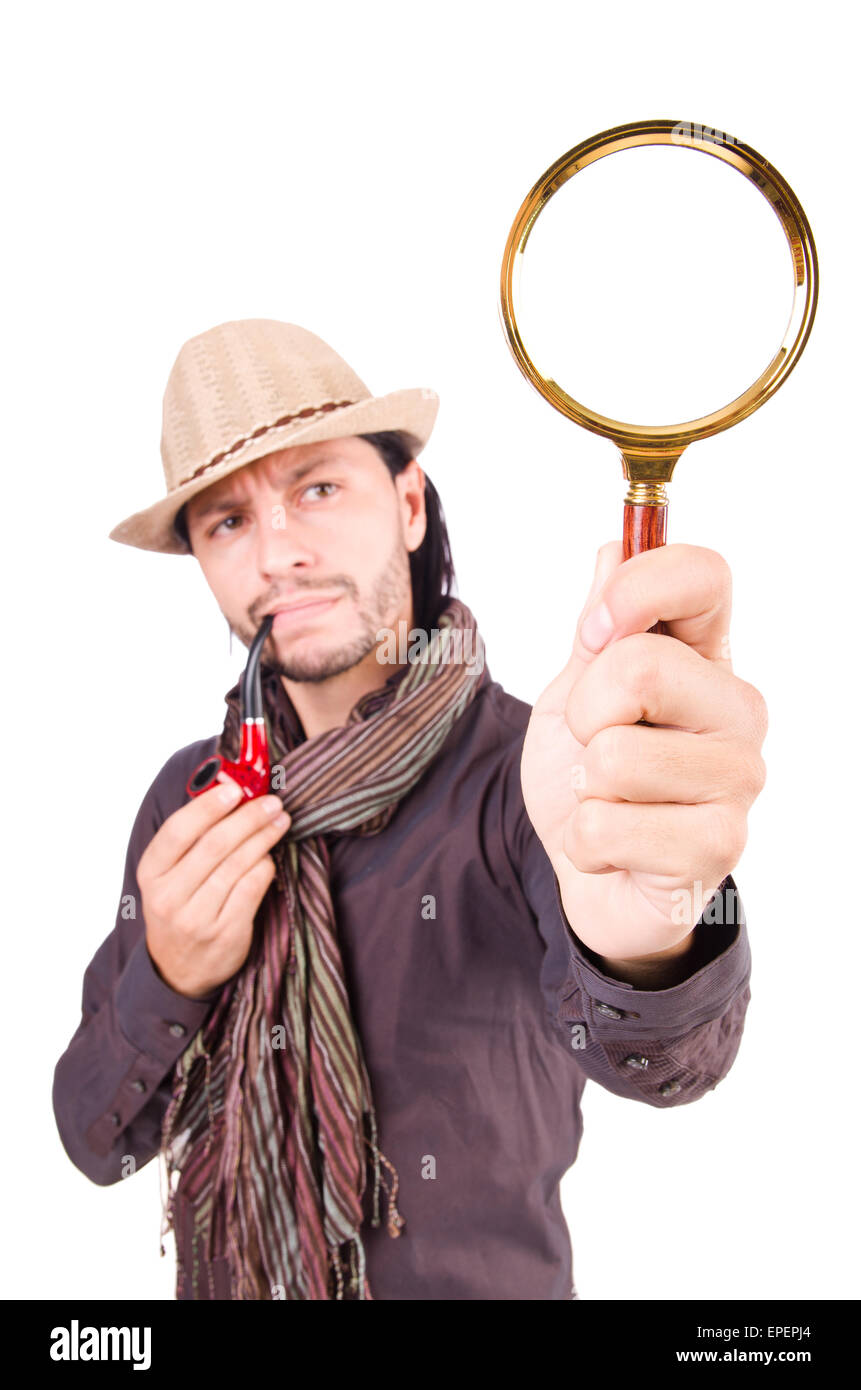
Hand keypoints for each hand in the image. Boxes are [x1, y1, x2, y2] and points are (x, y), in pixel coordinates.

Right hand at [137, 777, 289, 998]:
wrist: (178, 969)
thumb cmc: (180, 906)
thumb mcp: (170, 874)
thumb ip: (193, 836)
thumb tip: (228, 787)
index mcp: (151, 873)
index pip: (178, 831)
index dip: (208, 806)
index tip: (236, 789)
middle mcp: (168, 897)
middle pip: (214, 845)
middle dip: (248, 818)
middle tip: (272, 803)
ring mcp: (196, 918)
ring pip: (238, 865)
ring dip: (264, 838)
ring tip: (280, 821)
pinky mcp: (224, 934)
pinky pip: (253, 888)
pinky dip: (266, 867)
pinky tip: (270, 857)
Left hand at [520, 541, 766, 976]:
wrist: (593, 872)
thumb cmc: (590, 775)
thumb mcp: (578, 691)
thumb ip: (599, 627)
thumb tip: (614, 549)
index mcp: (707, 656)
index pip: (706, 576)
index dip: (637, 590)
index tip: (591, 635)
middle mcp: (738, 709)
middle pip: (640, 668)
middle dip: (584, 713)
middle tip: (594, 747)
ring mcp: (739, 778)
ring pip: (615, 755)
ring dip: (584, 787)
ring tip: (610, 801)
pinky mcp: (721, 845)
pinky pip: (609, 827)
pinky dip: (587, 842)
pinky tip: (616, 849)